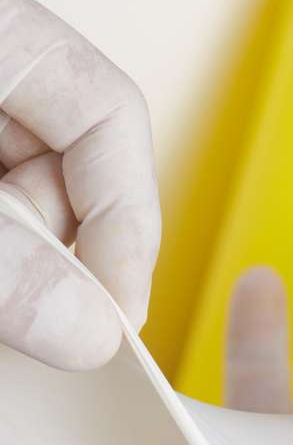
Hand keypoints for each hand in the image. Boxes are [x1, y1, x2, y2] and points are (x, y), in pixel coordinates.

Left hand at [0, 0, 159, 369]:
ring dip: (18, 267)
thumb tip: (88, 334)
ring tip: (7, 314)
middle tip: (39, 325)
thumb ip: (1, 251)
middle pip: (64, 164)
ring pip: (18, 200)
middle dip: (59, 253)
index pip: (106, 109)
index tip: (116, 318)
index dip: (128, 221)